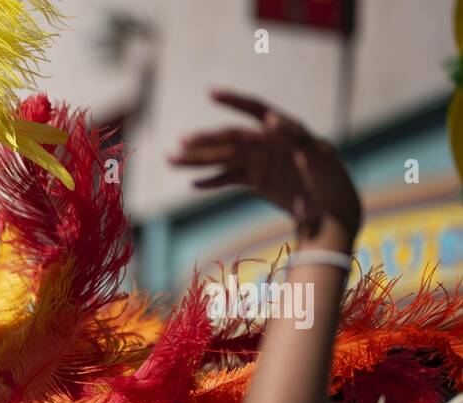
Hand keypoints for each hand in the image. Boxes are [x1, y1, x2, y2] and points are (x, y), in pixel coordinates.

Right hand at [169, 90, 361, 248]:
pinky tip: (193, 184)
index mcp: (282, 130)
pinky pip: (228, 179)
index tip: (211, 93)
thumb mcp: (318, 155)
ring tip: (171, 161)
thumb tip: (272, 119)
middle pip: (229, 138)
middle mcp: (266, 143)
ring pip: (223, 158)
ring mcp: (259, 162)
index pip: (254, 108)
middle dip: (204, 141)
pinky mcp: (256, 180)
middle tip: (180, 143)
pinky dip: (212, 182)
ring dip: (197, 161)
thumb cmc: (330, 176)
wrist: (333, 207)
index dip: (233, 100)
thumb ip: (297, 136)